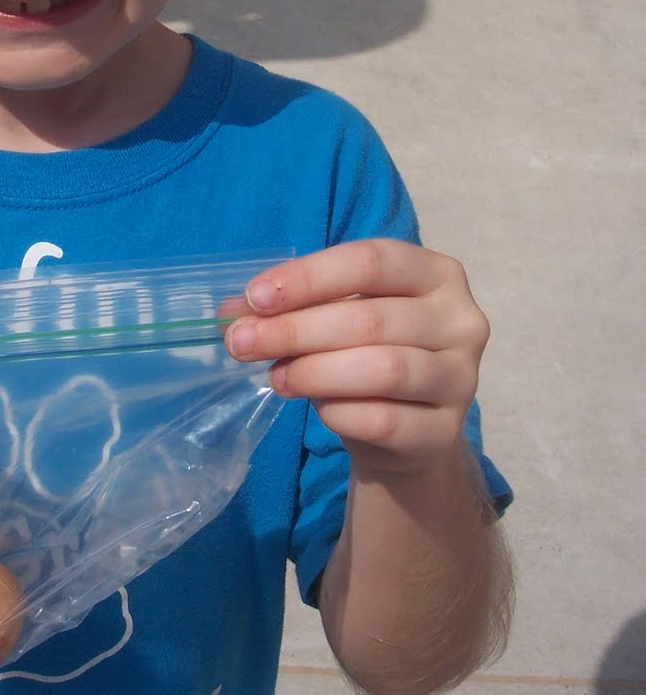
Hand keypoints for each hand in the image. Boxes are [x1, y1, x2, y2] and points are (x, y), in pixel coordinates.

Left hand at [224, 240, 489, 478]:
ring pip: (382, 369)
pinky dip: (338, 413)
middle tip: (243, 343)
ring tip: (276, 377)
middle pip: (370, 318)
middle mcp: (461, 320)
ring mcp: (461, 378)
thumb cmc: (366, 355)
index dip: (308, 277)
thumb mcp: (334, 318)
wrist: (406, 433)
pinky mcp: (446, 431)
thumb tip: (233, 310)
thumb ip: (293, 306)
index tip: (255, 298)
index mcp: (435, 274)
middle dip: (295, 330)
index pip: (370, 261)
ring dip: (314, 372)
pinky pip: (384, 419)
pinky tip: (318, 409)